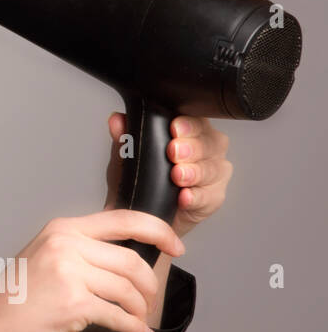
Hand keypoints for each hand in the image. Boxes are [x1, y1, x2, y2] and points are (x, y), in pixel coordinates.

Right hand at [0, 210, 186, 331]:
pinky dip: (134, 328)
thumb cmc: (15, 300)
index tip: (176, 245)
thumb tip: (129, 260)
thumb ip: (81, 250)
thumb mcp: (45, 257)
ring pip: (128, 289)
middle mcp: (66, 245)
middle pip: (131, 260)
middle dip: (149, 284)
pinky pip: (120, 316)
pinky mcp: (74, 305)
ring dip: (141, 309)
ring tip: (137, 319)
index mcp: (62, 229)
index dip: (159, 231)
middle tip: (149, 300)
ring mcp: (69, 274)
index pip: (124, 220)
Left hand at [102, 112, 232, 241]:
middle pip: (209, 143)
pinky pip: (208, 196)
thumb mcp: (128, 154)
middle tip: (174, 151)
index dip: (187, 124)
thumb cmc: (140, 176)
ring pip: (211, 169)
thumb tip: (116, 120)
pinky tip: (184, 197)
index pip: (196, 121)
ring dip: (193, 172)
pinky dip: (195, 197)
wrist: (142, 212)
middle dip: (191, 147)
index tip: (174, 128)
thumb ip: (124, 136)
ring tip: (177, 175)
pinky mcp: (214, 197)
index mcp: (191, 130)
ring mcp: (214, 172)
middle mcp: (209, 148)